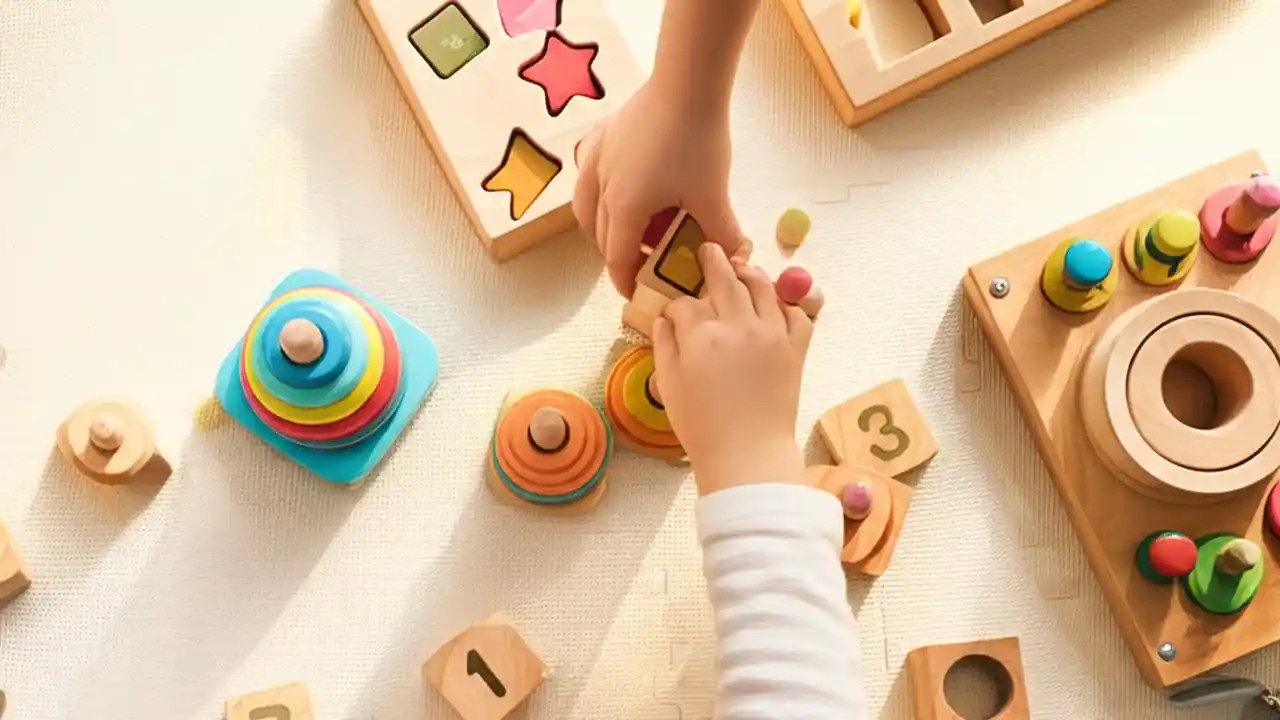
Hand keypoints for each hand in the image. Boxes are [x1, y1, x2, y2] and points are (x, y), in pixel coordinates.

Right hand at [573, 80, 747, 297]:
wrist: (687, 83)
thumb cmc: (698, 141)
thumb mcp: (713, 195)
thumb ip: (723, 234)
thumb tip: (736, 260)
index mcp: (625, 209)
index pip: (618, 259)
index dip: (627, 281)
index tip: (637, 293)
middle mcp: (600, 188)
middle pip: (602, 237)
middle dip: (620, 255)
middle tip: (646, 261)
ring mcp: (595, 160)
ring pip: (586, 207)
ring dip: (603, 226)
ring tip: (629, 227)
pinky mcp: (599, 136)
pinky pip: (588, 175)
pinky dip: (598, 191)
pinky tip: (618, 184)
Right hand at [653, 244, 813, 495]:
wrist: (747, 453)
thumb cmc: (701, 426)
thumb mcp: (669, 384)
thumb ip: (664, 344)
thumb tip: (666, 318)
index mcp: (701, 334)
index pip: (686, 302)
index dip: (677, 306)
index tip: (676, 315)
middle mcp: (738, 324)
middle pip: (724, 277)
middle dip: (713, 260)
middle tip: (709, 249)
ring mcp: (771, 333)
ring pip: (762, 286)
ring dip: (750, 272)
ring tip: (742, 267)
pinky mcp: (796, 348)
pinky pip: (796, 313)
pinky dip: (787, 303)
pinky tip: (775, 303)